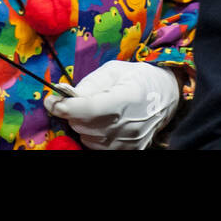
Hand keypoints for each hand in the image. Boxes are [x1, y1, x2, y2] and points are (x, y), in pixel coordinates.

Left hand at [43, 60, 178, 149]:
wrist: (168, 96)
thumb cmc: (139, 78)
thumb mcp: (114, 70)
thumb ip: (89, 83)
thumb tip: (64, 95)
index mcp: (126, 98)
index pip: (88, 109)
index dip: (65, 106)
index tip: (51, 101)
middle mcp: (128, 124)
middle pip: (83, 125)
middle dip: (72, 112)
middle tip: (76, 101)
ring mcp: (130, 141)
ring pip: (87, 138)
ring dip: (83, 125)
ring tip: (96, 111)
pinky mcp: (131, 150)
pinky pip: (98, 147)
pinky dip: (93, 135)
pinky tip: (103, 123)